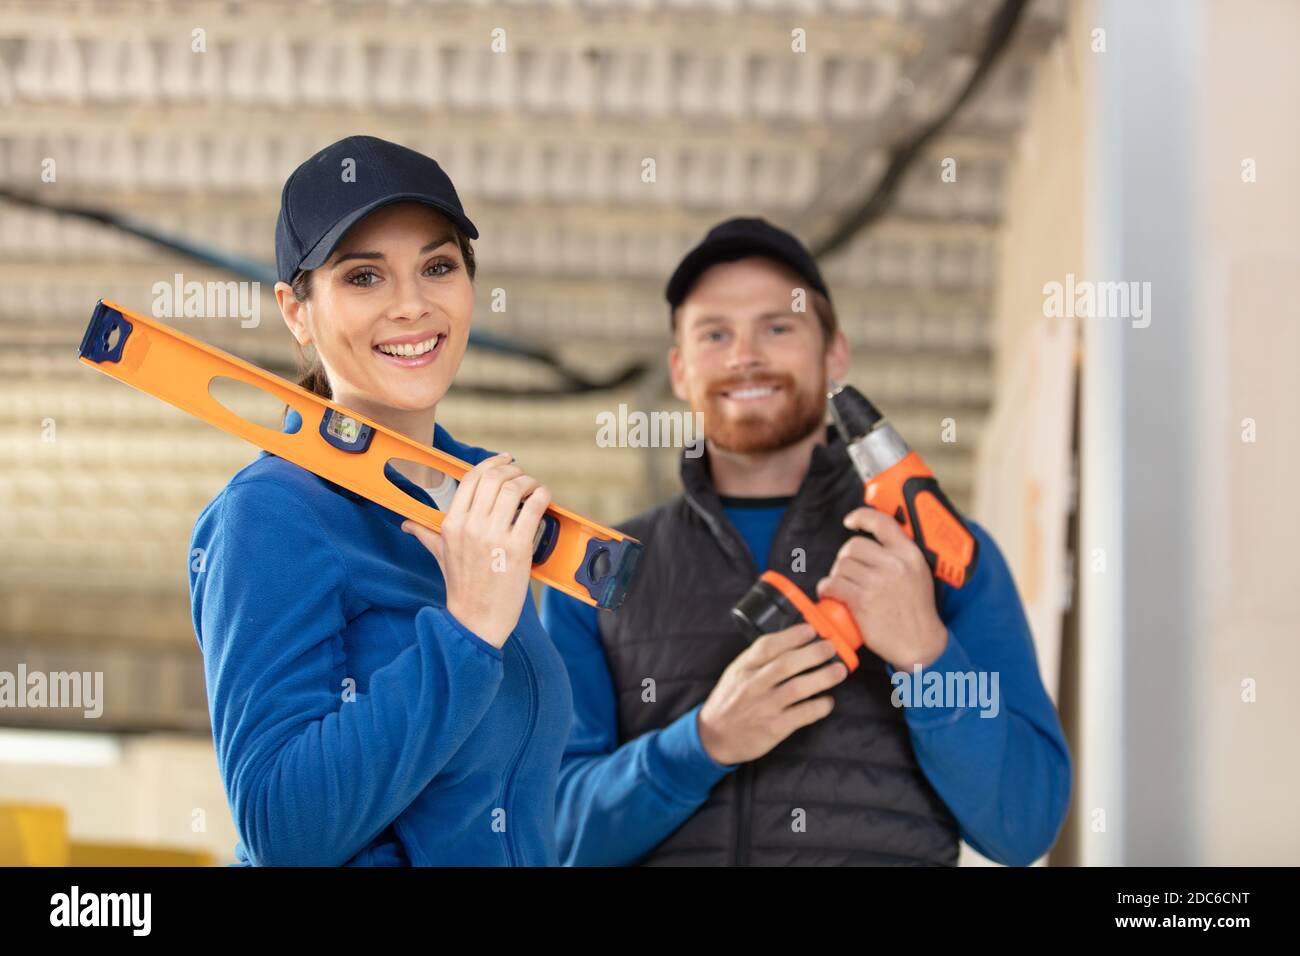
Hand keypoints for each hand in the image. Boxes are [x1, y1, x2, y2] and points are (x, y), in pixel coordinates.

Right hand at [401, 452, 551, 648]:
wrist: (476, 619)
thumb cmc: (462, 586)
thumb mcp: (439, 555)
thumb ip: (426, 534)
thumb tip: (407, 525)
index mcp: (452, 523)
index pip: (472, 478)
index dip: (491, 463)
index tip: (505, 460)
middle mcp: (470, 526)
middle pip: (494, 478)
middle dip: (512, 470)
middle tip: (522, 476)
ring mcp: (494, 536)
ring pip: (514, 489)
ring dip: (529, 482)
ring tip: (533, 488)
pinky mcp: (517, 548)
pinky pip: (533, 508)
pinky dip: (542, 496)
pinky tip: (544, 498)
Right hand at [697, 623, 847, 765]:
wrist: (714, 737)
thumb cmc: (730, 701)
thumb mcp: (737, 673)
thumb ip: (759, 659)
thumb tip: (792, 642)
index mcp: (744, 668)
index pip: (768, 645)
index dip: (792, 636)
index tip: (810, 630)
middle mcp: (753, 685)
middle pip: (787, 664)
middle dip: (813, 653)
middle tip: (830, 647)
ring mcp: (764, 707)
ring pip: (797, 688)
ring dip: (822, 677)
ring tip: (839, 670)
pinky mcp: (773, 728)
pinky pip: (801, 714)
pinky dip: (818, 707)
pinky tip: (828, 701)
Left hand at [815, 506, 947, 670]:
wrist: (920, 644)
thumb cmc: (917, 612)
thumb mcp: (918, 575)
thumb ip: (900, 556)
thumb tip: (875, 542)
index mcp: (909, 555)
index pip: (882, 523)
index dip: (862, 517)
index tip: (850, 521)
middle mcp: (895, 565)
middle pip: (853, 546)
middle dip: (845, 558)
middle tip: (848, 572)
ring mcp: (878, 583)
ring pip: (841, 566)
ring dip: (836, 576)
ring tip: (843, 587)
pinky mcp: (863, 601)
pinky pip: (833, 585)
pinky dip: (827, 589)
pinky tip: (831, 594)